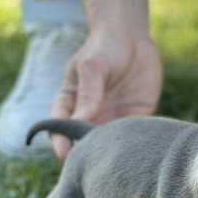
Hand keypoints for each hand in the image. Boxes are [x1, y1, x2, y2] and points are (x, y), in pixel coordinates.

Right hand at [50, 24, 162, 158]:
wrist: (132, 37)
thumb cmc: (103, 47)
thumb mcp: (92, 66)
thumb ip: (88, 92)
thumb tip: (80, 120)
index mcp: (71, 104)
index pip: (60, 129)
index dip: (62, 144)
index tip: (66, 156)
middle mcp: (91, 116)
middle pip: (85, 143)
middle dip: (89, 154)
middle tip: (96, 160)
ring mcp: (113, 119)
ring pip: (110, 144)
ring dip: (113, 151)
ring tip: (117, 155)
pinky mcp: (136, 117)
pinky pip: (134, 136)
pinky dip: (134, 143)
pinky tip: (136, 146)